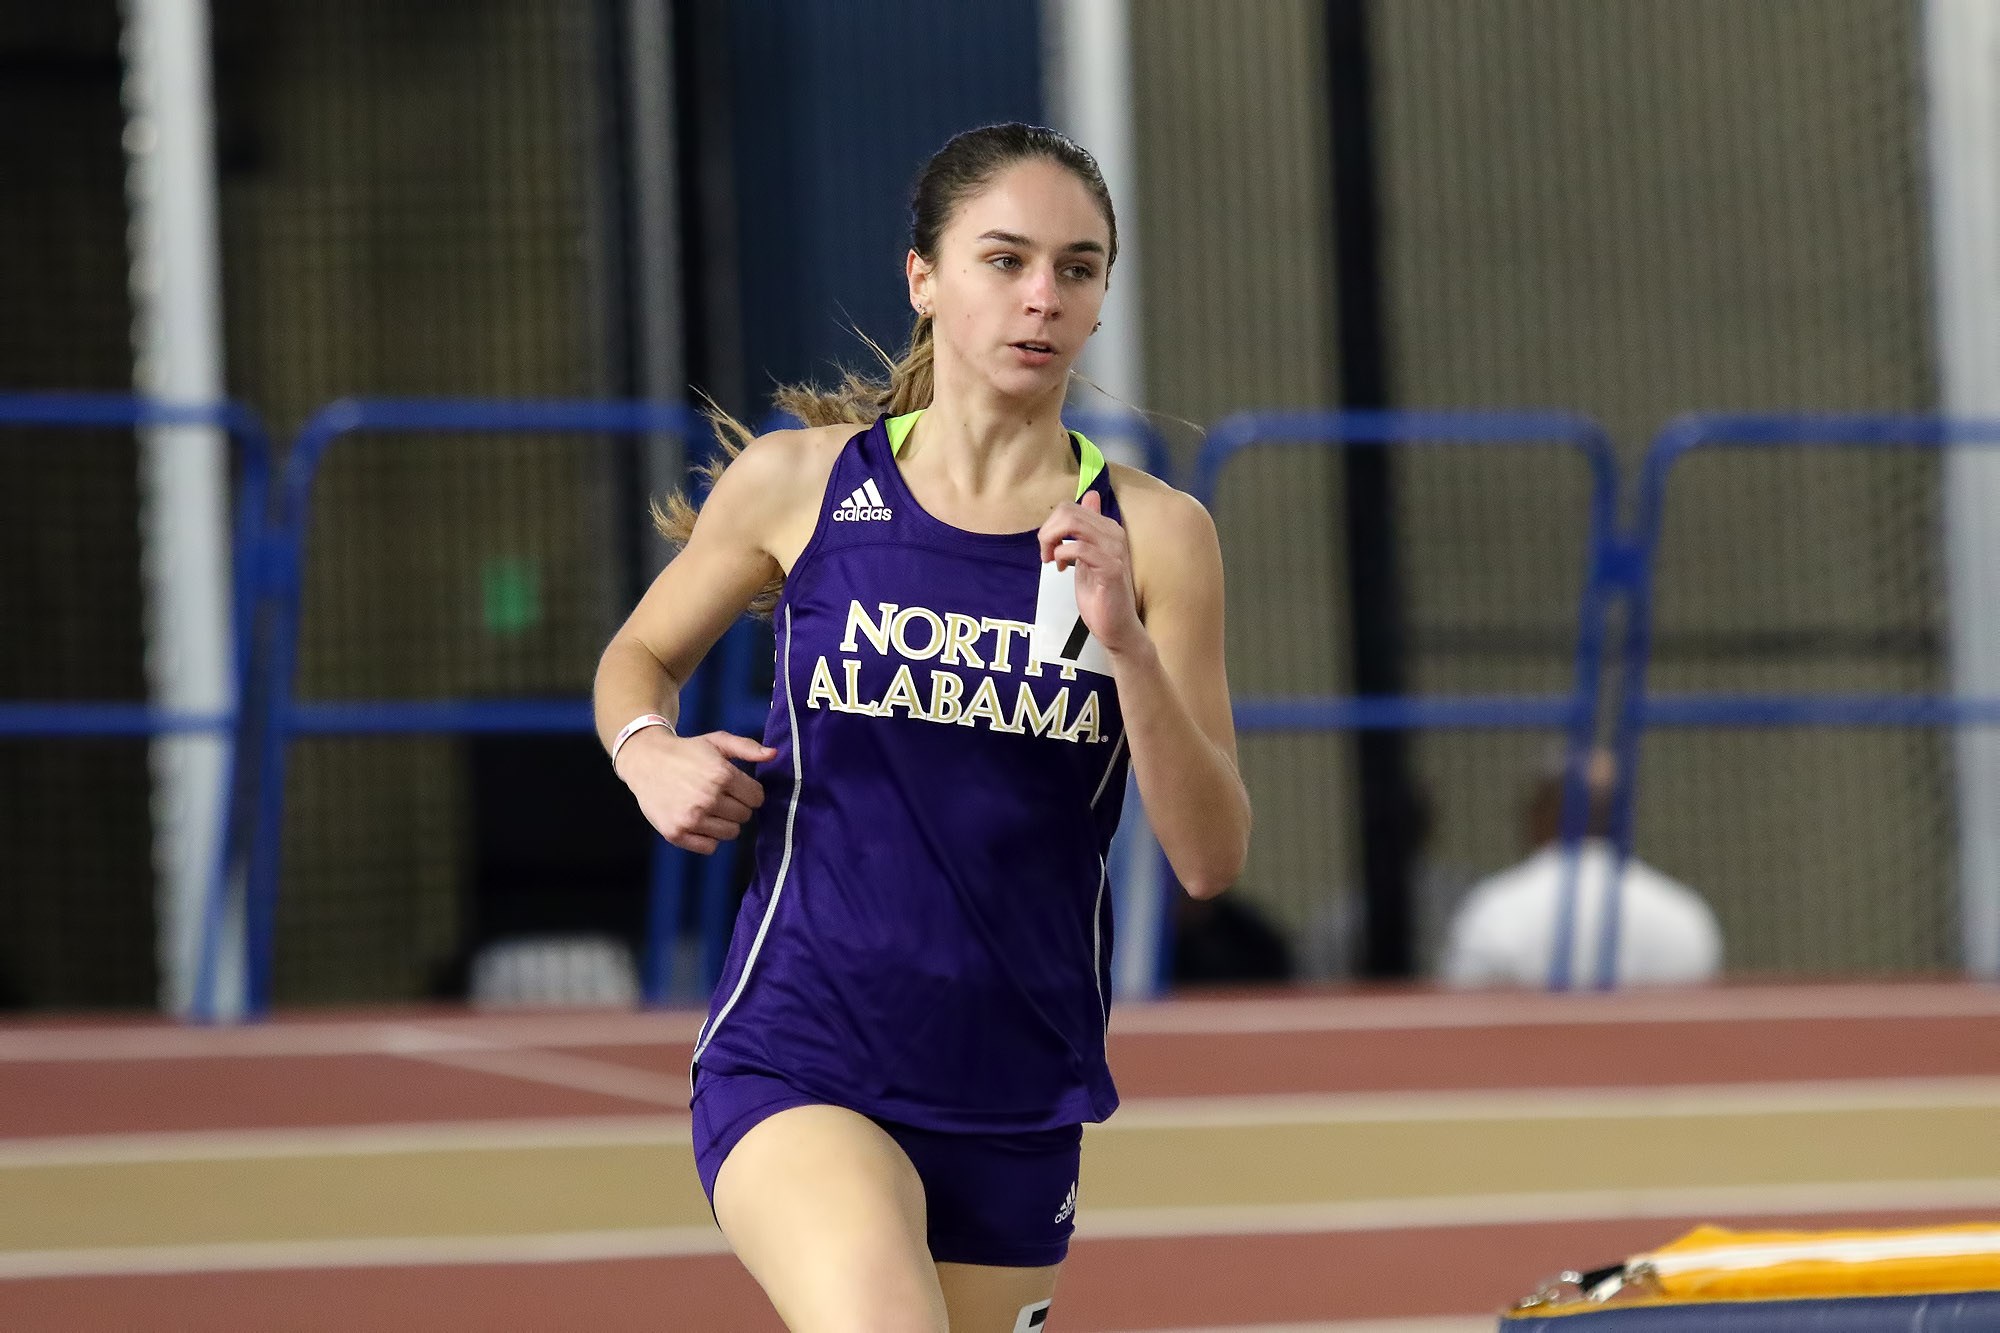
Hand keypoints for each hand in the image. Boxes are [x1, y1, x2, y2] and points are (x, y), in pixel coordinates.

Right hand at [616, 729, 774, 853]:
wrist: (646, 761)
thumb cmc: (686, 751)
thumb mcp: (717, 741)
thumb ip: (747, 747)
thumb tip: (774, 754)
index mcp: (722, 774)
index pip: (757, 798)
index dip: (749, 792)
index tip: (735, 787)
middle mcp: (708, 798)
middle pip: (745, 816)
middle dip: (736, 806)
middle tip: (719, 796)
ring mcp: (691, 818)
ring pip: (730, 833)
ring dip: (724, 823)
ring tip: (708, 807)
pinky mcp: (676, 833)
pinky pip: (710, 847)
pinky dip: (707, 837)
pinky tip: (698, 821)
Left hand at [1037, 489, 1144, 655]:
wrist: (1116, 626)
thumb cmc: (1099, 594)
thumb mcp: (1087, 556)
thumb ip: (1086, 529)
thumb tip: (1090, 494)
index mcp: (1108, 528)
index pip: (1071, 508)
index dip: (1052, 525)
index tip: (1049, 547)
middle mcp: (1114, 533)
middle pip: (1069, 512)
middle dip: (1048, 531)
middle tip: (1046, 553)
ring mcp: (1114, 550)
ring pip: (1073, 524)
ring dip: (1052, 540)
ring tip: (1051, 559)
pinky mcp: (1111, 567)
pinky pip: (1079, 548)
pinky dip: (1062, 555)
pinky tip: (1062, 569)